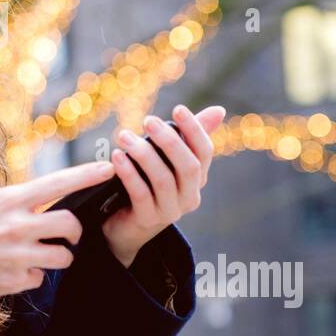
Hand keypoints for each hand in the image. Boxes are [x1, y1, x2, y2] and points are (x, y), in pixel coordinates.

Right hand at [0, 160, 115, 302]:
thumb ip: (13, 203)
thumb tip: (37, 201)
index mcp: (10, 200)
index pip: (58, 183)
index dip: (86, 175)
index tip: (108, 168)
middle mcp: (18, 225)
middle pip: (69, 224)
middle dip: (74, 232)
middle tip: (69, 235)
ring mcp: (19, 254)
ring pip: (62, 256)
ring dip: (57, 257)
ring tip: (39, 256)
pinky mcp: (15, 279)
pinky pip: (39, 278)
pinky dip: (31, 276)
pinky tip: (14, 272)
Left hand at [100, 104, 226, 267]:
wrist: (126, 226)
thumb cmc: (148, 184)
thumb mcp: (167, 159)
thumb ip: (188, 136)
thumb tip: (219, 110)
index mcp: (197, 179)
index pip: (205, 152)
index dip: (195, 130)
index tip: (178, 109)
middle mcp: (190, 196)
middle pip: (188, 166)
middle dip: (169, 141)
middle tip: (148, 120)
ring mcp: (171, 211)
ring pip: (164, 179)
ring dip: (143, 154)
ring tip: (124, 136)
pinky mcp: (148, 220)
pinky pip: (141, 194)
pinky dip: (129, 173)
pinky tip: (116, 157)